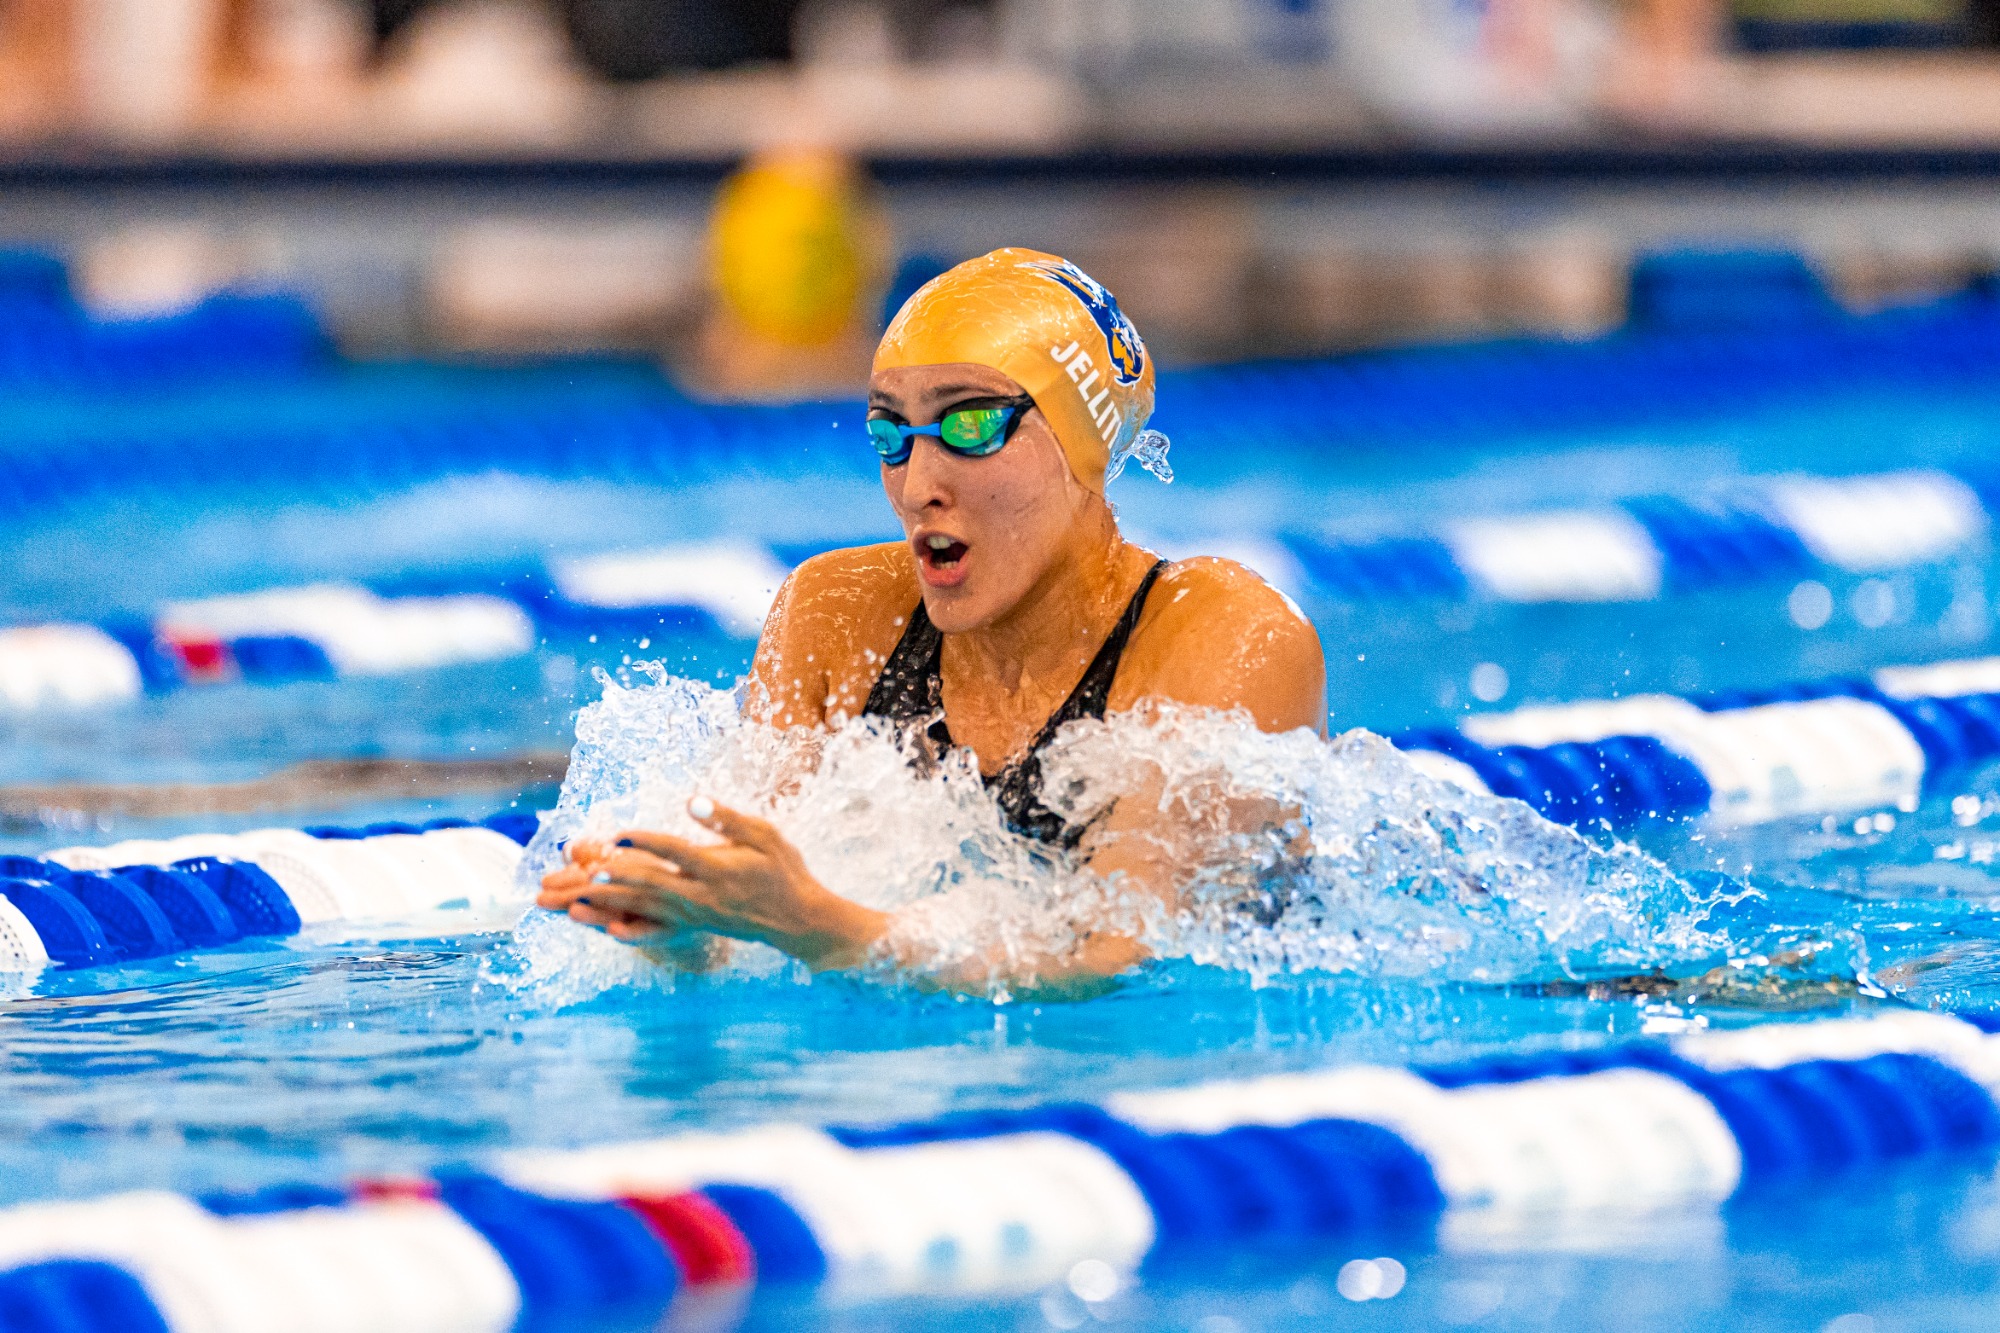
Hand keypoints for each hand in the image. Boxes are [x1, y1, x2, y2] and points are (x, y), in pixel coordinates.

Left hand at [535, 797, 888, 970]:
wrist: (796, 919)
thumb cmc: (783, 870)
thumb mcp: (765, 835)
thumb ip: (727, 820)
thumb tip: (693, 800)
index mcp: (719, 868)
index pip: (674, 851)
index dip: (643, 841)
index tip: (617, 833)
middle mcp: (702, 894)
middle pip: (650, 884)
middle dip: (614, 877)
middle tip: (581, 870)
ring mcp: (695, 914)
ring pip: (645, 907)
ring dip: (610, 901)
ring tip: (577, 895)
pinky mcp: (692, 925)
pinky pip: (653, 925)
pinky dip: (627, 924)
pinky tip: (605, 927)